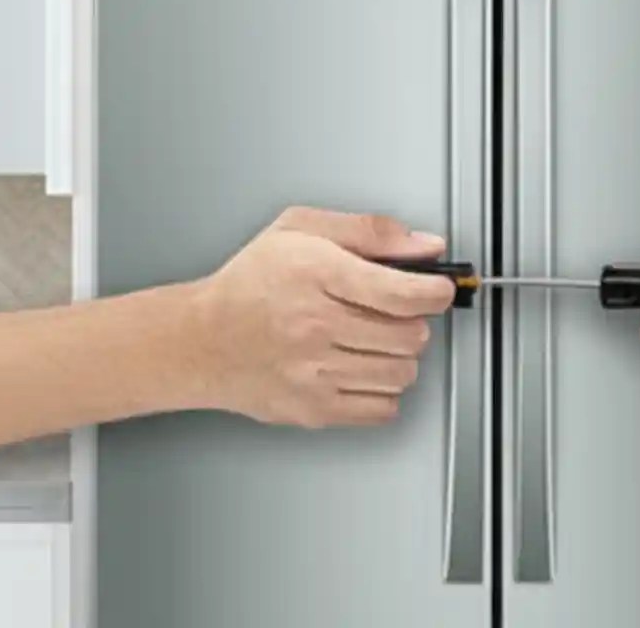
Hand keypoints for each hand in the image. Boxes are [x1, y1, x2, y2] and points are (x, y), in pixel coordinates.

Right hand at [182, 207, 455, 427]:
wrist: (201, 341)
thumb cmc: (250, 283)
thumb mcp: (300, 229)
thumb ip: (369, 231)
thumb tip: (426, 247)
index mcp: (316, 274)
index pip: (402, 292)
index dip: (434, 291)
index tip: (438, 289)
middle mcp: (315, 326)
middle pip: (410, 335)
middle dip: (413, 322)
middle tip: (394, 313)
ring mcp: (314, 372)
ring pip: (402, 373)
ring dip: (398, 356)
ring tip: (372, 340)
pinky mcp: (314, 409)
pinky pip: (383, 408)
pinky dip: (383, 390)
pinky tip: (360, 368)